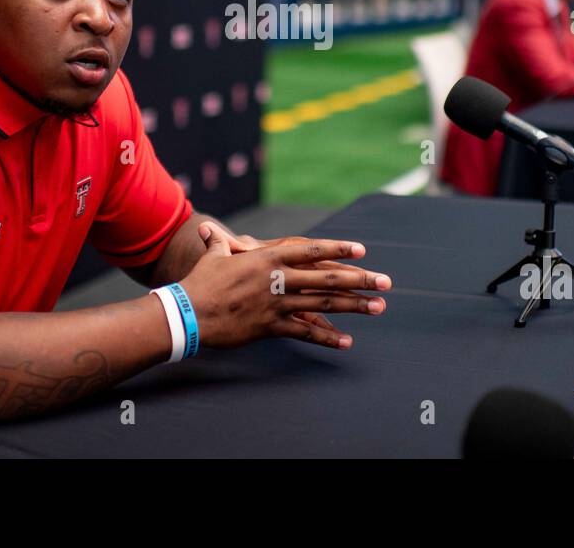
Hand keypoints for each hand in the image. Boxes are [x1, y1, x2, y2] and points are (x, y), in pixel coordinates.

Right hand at [180, 226, 390, 350]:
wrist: (187, 313)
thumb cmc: (200, 282)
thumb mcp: (215, 257)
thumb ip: (220, 243)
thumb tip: (209, 231)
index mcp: (268, 257)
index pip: (311, 250)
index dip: (338, 249)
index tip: (361, 251)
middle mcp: (278, 279)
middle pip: (327, 277)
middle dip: (360, 280)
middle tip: (385, 283)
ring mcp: (277, 303)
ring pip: (324, 303)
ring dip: (353, 306)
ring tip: (377, 307)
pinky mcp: (271, 326)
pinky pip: (305, 331)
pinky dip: (326, 337)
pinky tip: (346, 341)